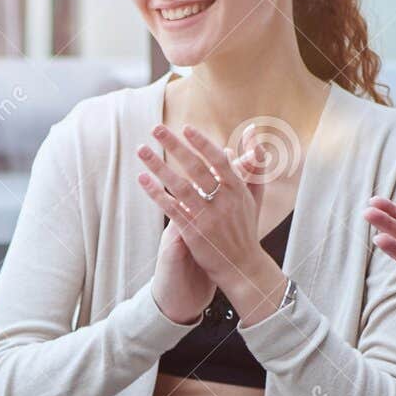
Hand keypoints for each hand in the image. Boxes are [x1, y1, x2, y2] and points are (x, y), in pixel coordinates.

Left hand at [137, 125, 286, 324]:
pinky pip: (171, 209)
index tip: (186, 128)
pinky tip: (143, 179)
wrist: (243, 267)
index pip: (218, 160)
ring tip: (141, 150)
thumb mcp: (254, 195)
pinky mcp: (193, 232)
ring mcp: (207, 217)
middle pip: (195, 167)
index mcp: (238, 190)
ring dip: (158, 165)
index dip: (201, 143)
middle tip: (156, 128)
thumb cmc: (246, 228)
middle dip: (174, 145)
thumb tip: (251, 132)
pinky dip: (156, 193)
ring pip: (179, 186)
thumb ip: (253, 163)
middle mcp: (223, 201)